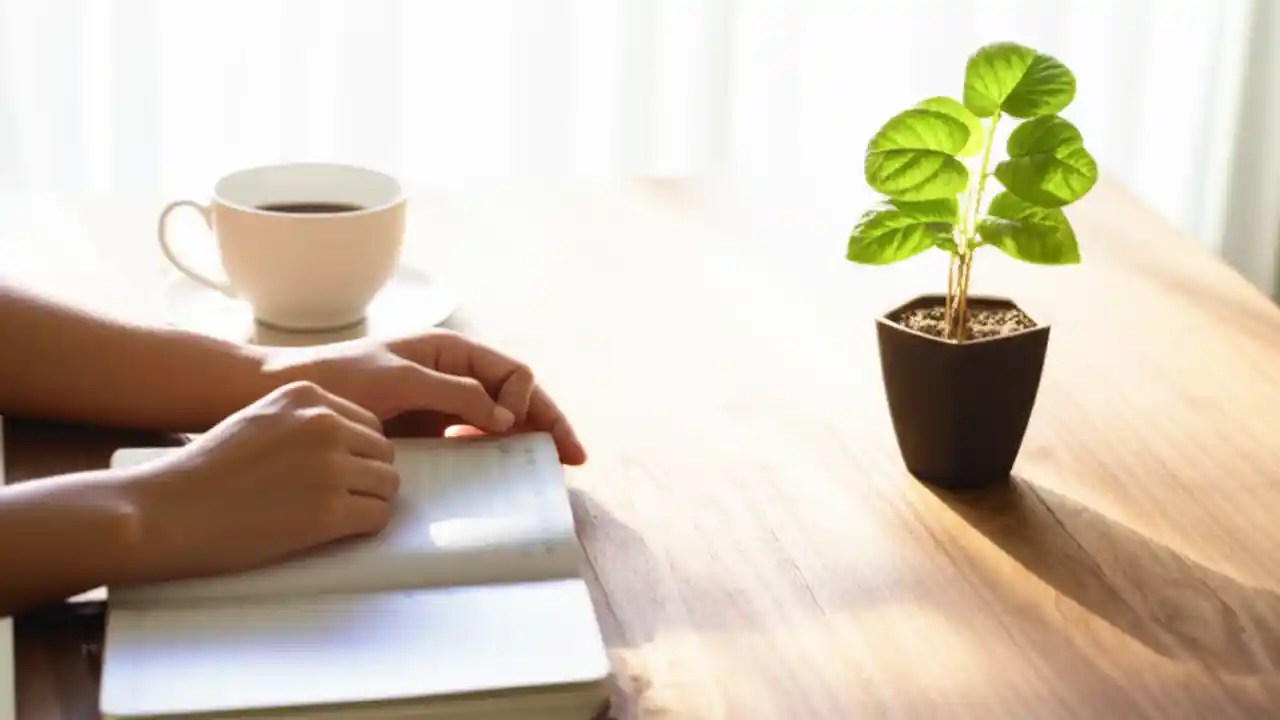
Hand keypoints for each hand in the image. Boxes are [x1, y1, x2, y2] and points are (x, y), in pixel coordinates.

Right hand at [118, 381, 397, 583]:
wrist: (167, 510)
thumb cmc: (205, 472)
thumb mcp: (259, 419)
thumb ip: (304, 422)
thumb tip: (351, 445)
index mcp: (307, 395)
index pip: (370, 423)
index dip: (359, 453)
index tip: (341, 472)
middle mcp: (324, 423)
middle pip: (384, 453)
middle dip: (368, 478)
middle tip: (341, 499)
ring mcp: (329, 467)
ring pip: (388, 485)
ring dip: (369, 503)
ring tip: (336, 516)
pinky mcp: (328, 511)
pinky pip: (377, 517)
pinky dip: (365, 527)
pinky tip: (338, 532)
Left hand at [264, 330, 585, 464]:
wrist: (287, 395)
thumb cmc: (339, 377)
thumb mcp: (398, 378)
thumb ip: (454, 392)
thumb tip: (504, 417)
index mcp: (452, 352)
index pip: (512, 373)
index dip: (526, 399)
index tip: (511, 425)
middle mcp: (454, 376)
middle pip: (517, 397)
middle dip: (548, 422)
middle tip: (575, 456)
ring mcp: (442, 405)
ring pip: (500, 422)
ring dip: (527, 440)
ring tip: (551, 466)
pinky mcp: (428, 432)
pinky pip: (472, 442)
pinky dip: (494, 455)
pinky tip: (504, 473)